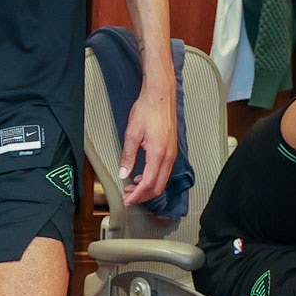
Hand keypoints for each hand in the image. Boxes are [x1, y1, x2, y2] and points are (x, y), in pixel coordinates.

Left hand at [117, 85, 177, 205]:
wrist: (160, 95)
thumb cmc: (148, 109)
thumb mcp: (132, 133)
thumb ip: (128, 156)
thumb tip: (123, 173)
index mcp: (158, 154)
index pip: (149, 184)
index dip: (138, 196)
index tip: (127, 200)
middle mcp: (169, 156)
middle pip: (158, 186)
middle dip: (143, 195)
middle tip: (128, 197)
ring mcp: (172, 153)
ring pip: (162, 180)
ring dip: (148, 187)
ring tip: (133, 188)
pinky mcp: (172, 149)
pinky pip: (165, 171)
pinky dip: (154, 178)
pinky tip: (142, 175)